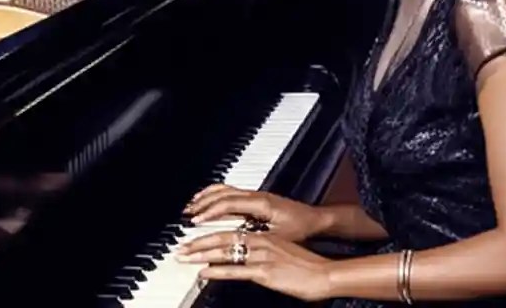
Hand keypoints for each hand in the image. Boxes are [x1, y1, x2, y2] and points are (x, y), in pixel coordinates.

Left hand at [176, 229, 332, 301]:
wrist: (324, 274)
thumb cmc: (307, 266)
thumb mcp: (282, 253)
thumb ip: (263, 252)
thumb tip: (245, 257)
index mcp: (265, 236)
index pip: (231, 231)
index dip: (210, 234)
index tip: (194, 238)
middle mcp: (262, 242)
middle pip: (224, 237)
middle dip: (198, 243)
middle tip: (180, 248)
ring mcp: (263, 256)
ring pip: (226, 251)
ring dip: (202, 254)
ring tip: (185, 257)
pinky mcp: (265, 272)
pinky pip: (236, 270)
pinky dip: (217, 270)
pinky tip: (204, 273)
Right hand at [184, 184, 324, 242]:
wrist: (314, 220)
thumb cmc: (300, 228)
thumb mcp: (276, 238)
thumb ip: (254, 238)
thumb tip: (233, 242)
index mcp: (261, 203)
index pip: (229, 203)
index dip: (210, 212)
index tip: (196, 220)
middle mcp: (257, 195)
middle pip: (224, 194)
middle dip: (203, 203)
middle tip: (186, 214)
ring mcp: (256, 194)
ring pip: (226, 190)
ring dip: (207, 197)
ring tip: (191, 206)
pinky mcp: (256, 198)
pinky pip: (231, 192)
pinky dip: (216, 195)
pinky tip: (208, 202)